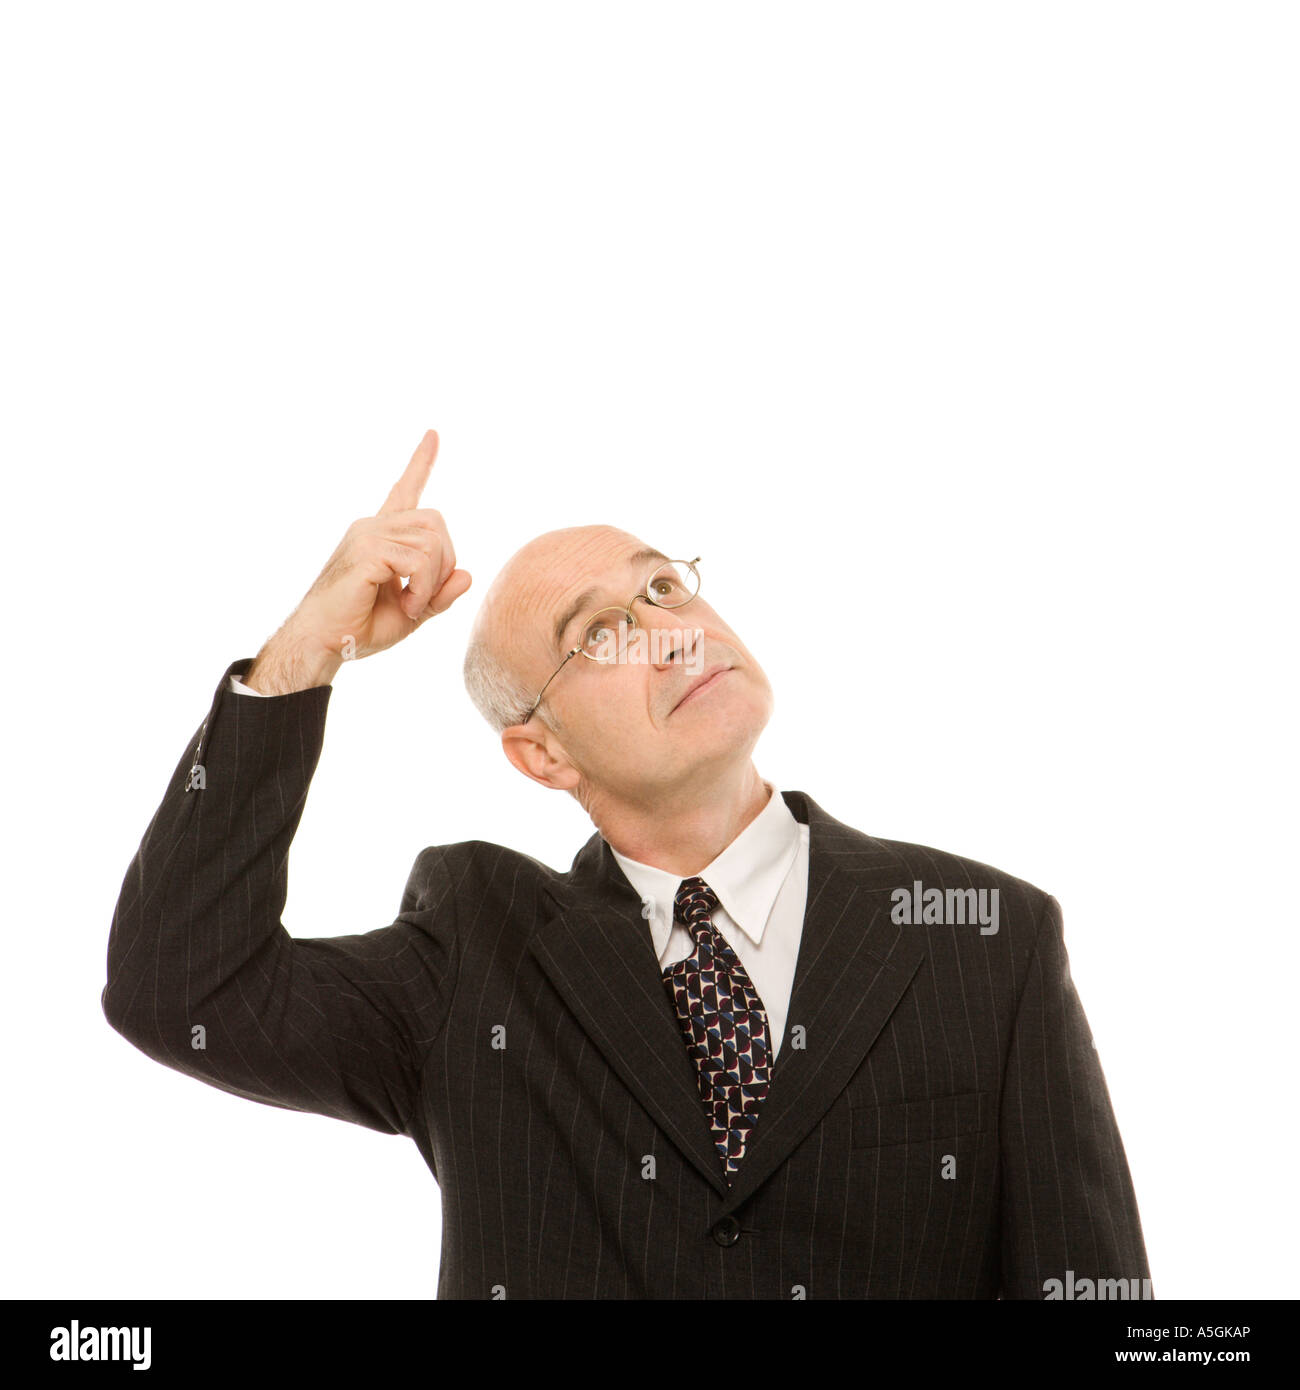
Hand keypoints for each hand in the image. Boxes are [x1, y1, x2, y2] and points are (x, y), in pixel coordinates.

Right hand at [246, 431, 471, 692]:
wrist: (322, 643)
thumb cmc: (360, 627)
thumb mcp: (413, 612)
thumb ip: (440, 594)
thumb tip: (467, 574)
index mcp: (381, 534)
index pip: (404, 488)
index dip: (421, 462)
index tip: (433, 434)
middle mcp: (373, 526)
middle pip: (436, 524)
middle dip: (444, 564)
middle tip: (424, 599)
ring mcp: (367, 535)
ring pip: (432, 544)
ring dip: (432, 582)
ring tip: (411, 606)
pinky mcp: (366, 551)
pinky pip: (418, 561)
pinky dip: (422, 588)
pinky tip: (407, 606)